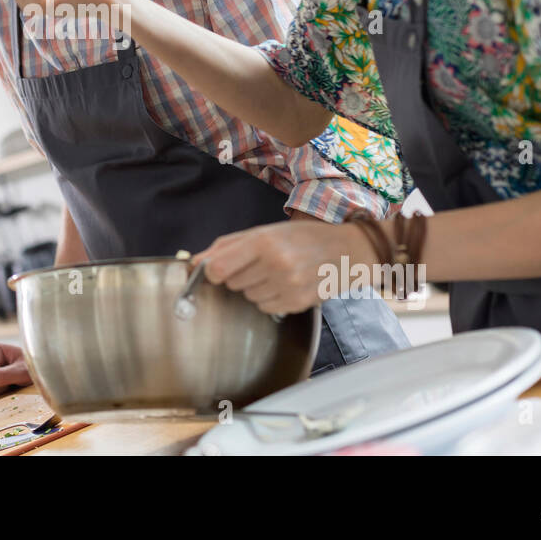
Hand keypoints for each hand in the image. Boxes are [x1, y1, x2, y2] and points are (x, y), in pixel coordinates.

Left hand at [194, 220, 373, 315]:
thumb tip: (193, 263)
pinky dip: (271, 299)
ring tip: (278, 272)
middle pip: (233, 283)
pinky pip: (266, 308)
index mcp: (264, 242)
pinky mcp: (297, 304)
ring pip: (248, 297)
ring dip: (257, 287)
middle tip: (262, 263)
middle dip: (241, 274)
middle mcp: (276, 265)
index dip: (212, 272)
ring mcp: (288, 287)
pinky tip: (287, 284)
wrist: (347, 251)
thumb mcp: (265, 231)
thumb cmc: (303, 237)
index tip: (217, 270)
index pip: (218, 268)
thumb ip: (226, 246)